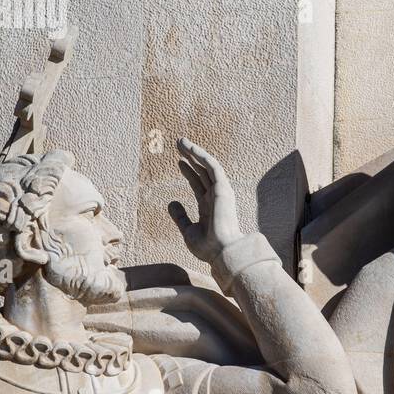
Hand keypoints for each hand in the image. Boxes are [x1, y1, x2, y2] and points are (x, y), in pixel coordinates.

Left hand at [168, 138, 243, 263]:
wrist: (222, 252)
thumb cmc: (208, 247)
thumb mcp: (188, 230)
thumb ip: (180, 216)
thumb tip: (171, 203)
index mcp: (209, 206)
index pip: (198, 184)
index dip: (189, 172)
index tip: (179, 162)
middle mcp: (216, 197)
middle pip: (203, 171)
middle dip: (191, 157)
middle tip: (179, 144)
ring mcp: (220, 191)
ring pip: (207, 166)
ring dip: (194, 152)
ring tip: (181, 141)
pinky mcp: (223, 188)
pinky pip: (212, 166)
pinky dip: (201, 156)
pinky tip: (190, 149)